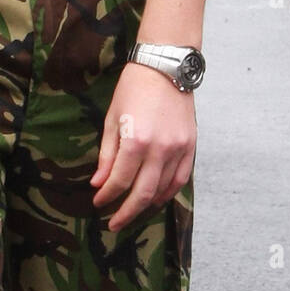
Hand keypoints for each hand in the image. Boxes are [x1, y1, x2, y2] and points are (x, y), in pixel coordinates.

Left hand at [91, 61, 196, 231]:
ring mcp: (178, 148)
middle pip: (143, 194)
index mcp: (136, 141)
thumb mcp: (112, 119)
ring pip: (163, 190)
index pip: (120, 181)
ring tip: (134, 211)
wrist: (166, 66)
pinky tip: (157, 198)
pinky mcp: (191, 145)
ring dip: (147, 205)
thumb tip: (99, 183)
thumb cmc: (133, 88)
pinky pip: (181, 178)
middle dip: (126, 212)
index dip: (107, 196)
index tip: (98, 201)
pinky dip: (169, 192)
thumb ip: (107, 154)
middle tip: (114, 223)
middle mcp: (160, 149)